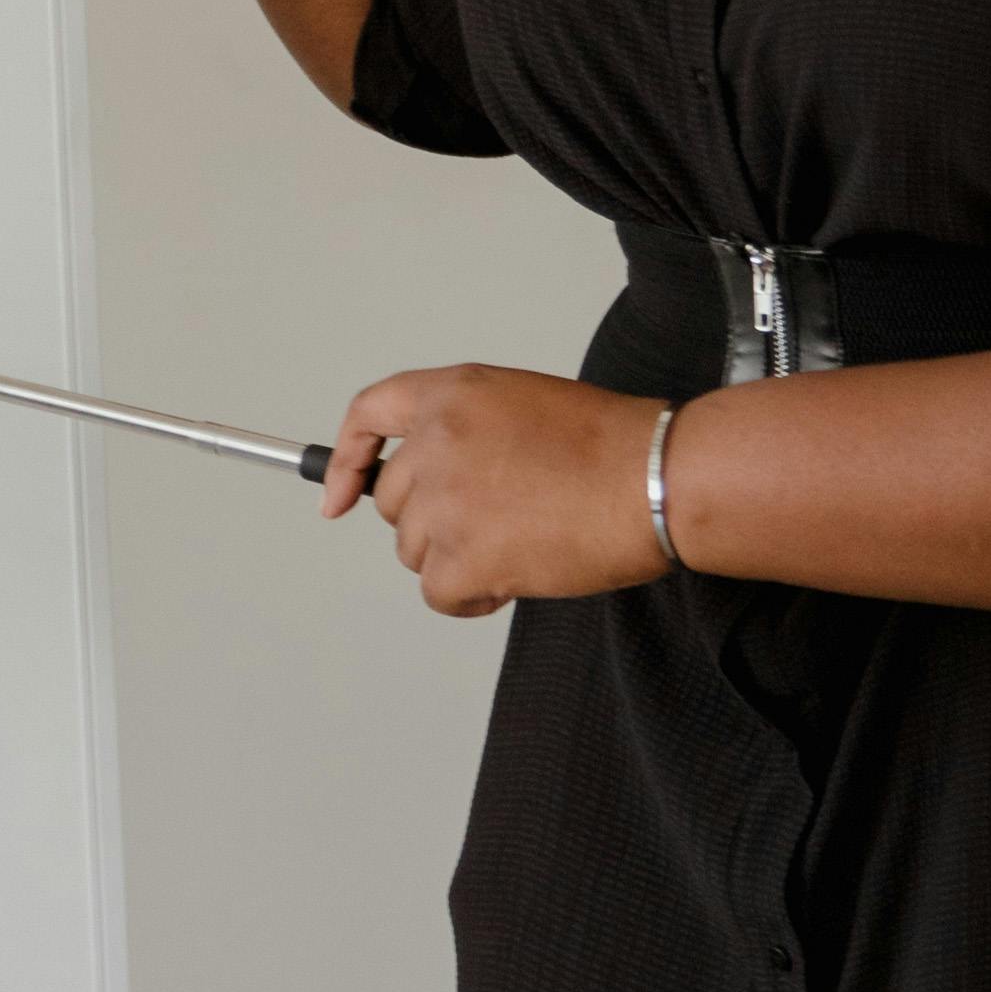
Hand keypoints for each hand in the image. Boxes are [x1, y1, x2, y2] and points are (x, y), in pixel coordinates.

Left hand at [323, 363, 665, 614]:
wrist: (653, 479)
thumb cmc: (613, 446)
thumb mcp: (525, 404)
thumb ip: (466, 430)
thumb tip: (433, 481)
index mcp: (452, 394)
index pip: (370, 414)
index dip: (346, 458)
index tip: (337, 493)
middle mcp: (436, 443)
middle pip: (393, 501)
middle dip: (433, 520)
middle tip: (494, 521)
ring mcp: (444, 502)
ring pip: (414, 550)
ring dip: (457, 557)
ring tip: (521, 541)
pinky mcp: (462, 557)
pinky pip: (438, 593)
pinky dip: (471, 597)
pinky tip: (515, 577)